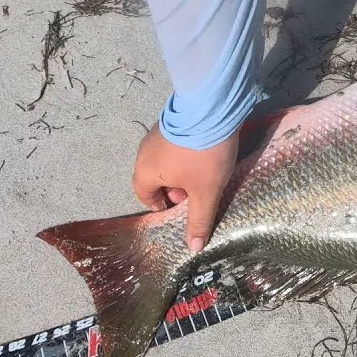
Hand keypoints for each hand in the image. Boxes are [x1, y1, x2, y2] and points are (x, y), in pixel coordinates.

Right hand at [133, 123, 238, 251]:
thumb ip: (199, 220)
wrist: (211, 107)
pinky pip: (173, 144)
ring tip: (202, 172)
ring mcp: (156, 133)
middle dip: (174, 188)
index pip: (144, 195)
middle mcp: (144, 151)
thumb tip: (193, 249)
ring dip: (181, 170)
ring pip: (165, 160)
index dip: (162, 204)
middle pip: (155, 177)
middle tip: (195, 191)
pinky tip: (203, 152)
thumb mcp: (205, 192)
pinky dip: (185, 153)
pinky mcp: (171, 120)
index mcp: (145, 171)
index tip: (181, 207)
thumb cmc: (202, 155)